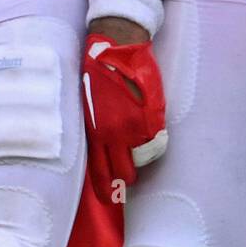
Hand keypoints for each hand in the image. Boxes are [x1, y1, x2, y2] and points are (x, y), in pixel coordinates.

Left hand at [82, 31, 166, 203]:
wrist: (116, 47)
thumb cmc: (99, 72)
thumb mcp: (89, 105)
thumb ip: (97, 130)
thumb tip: (103, 150)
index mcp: (95, 132)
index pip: (101, 173)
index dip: (107, 189)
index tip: (110, 199)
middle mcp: (114, 134)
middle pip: (125, 172)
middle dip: (127, 177)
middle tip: (128, 177)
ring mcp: (135, 126)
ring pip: (143, 159)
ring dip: (142, 157)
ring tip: (139, 148)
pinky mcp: (153, 115)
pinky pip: (156, 141)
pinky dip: (154, 140)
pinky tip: (149, 130)